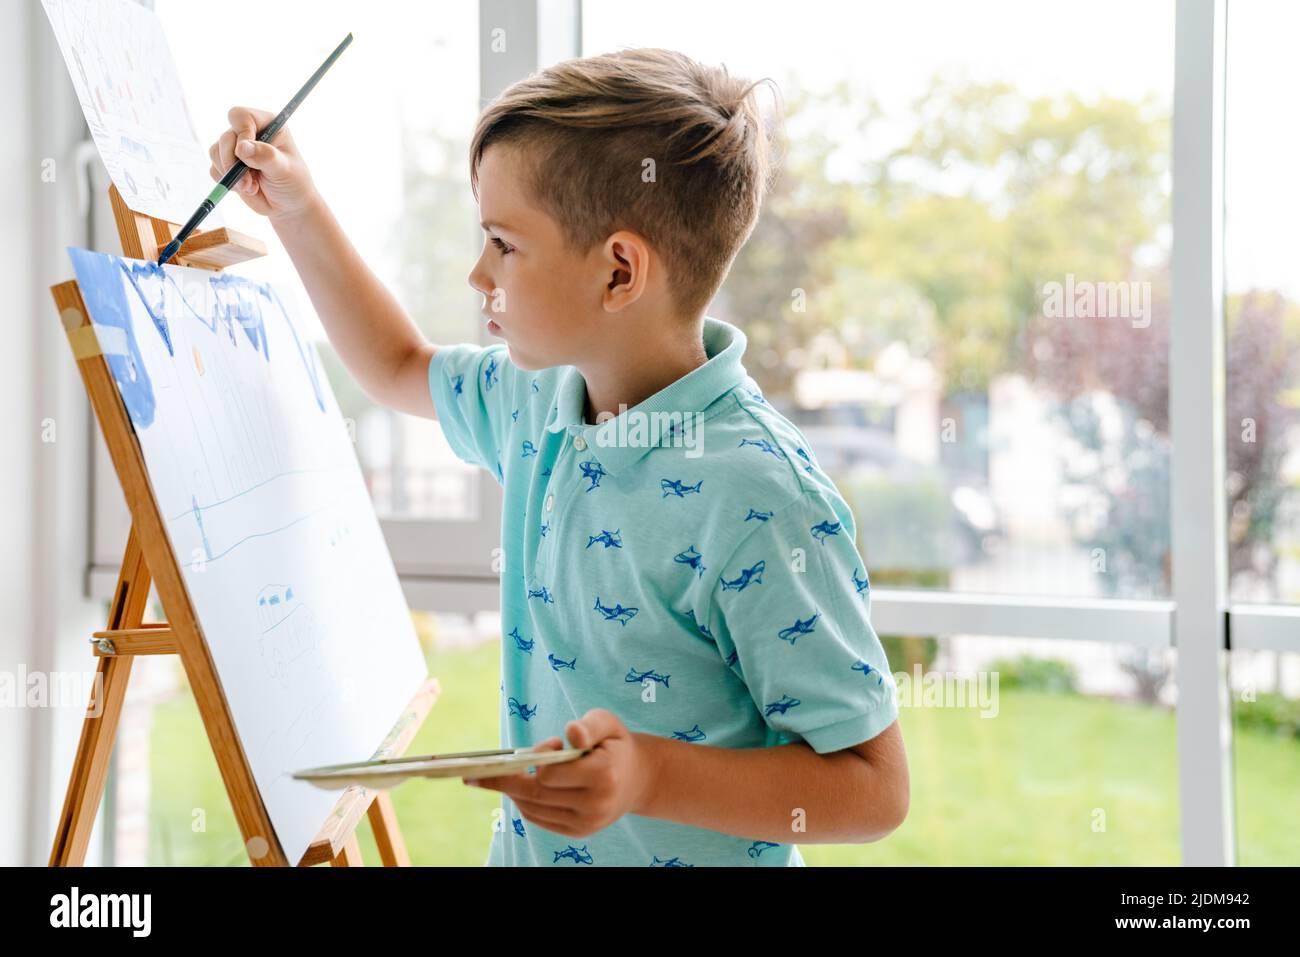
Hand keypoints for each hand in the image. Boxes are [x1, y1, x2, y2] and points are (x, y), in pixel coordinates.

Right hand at [208, 106, 319, 222]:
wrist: (289, 206)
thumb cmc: (293, 184)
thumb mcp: (285, 170)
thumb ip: (266, 156)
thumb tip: (242, 147)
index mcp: (267, 124)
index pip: (242, 116)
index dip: (241, 133)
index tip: (245, 155)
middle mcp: (250, 132)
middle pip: (226, 137)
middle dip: (233, 163)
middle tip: (247, 183)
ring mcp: (236, 148)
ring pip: (216, 152)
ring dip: (231, 175)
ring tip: (252, 187)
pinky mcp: (227, 164)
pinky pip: (214, 169)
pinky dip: (227, 183)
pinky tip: (247, 189)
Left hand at [465, 709, 655, 838]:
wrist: (639, 779)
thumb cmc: (615, 744)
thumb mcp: (608, 723)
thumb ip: (589, 725)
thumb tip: (570, 733)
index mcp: (603, 775)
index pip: (550, 773)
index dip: (538, 758)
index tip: (546, 745)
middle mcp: (595, 804)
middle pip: (535, 794)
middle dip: (505, 781)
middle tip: (473, 773)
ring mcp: (586, 823)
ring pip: (533, 808)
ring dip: (514, 790)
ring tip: (507, 772)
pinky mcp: (578, 832)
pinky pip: (539, 818)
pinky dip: (524, 803)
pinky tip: (519, 787)